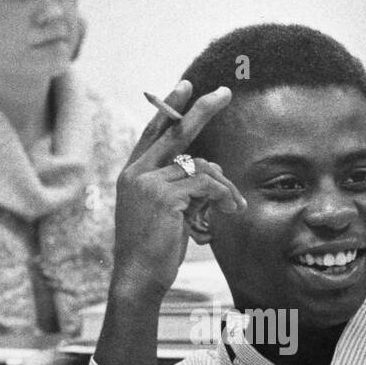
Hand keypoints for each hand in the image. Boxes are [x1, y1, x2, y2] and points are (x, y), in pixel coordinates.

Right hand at [111, 80, 245, 302]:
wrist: (137, 277)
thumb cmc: (153, 250)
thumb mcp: (165, 213)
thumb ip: (179, 188)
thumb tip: (210, 172)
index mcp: (132, 175)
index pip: (153, 133)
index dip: (169, 109)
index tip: (186, 87)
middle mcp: (136, 173)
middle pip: (175, 132)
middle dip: (201, 110)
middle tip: (224, 93)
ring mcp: (148, 182)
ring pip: (201, 167)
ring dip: (224, 186)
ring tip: (234, 205)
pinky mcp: (163, 196)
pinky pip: (206, 185)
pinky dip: (224, 196)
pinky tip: (231, 210)